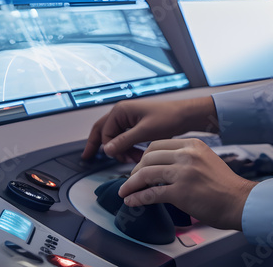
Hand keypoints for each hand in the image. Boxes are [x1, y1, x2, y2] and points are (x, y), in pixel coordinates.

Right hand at [82, 96, 218, 161]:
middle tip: (87, 158)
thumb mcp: (145, 131)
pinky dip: (127, 148)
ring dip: (119, 150)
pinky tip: (134, 156)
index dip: (110, 148)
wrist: (185, 115)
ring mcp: (128, 118)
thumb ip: (124, 141)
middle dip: (97, 145)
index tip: (120, 158)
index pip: (104, 132)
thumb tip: (107, 150)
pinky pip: (124, 137)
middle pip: (102, 130)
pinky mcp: (136, 124)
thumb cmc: (167, 118)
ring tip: (130, 160)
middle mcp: (122, 113)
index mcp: (121, 111)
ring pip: (114, 136)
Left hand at [117, 139, 257, 230]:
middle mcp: (186, 155)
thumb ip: (187, 158)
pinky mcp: (180, 192)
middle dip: (135, 170)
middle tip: (131, 181)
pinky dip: (137, 198)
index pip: (157, 145)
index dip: (144, 157)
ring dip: (131, 184)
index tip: (139, 166)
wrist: (240, 202)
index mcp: (192, 144)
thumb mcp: (206, 160)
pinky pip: (151, 193)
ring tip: (125, 192)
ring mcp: (183, 173)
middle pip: (148, 157)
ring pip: (146, 174)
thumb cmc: (225, 186)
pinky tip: (132, 201)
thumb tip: (165, 166)